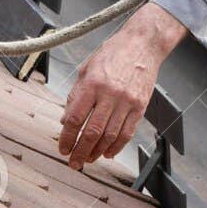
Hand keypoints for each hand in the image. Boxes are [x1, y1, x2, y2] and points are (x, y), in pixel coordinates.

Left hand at [58, 3, 186, 170]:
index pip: (75, 118)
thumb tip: (67, 121)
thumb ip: (75, 96)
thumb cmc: (113, 53)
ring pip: (110, 136)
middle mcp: (109, 94)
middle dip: (81, 151)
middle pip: (92, 131)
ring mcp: (127, 101)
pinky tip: (108, 153)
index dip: (67, 138)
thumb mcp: (86, 69)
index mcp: (92, 83)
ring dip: (97, 151)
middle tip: (74, 162)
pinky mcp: (140, 106)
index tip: (63, 148)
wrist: (143, 44)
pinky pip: (127, 132)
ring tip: (89, 159)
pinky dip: (116, 146)